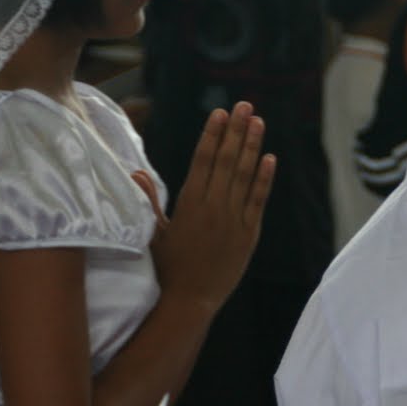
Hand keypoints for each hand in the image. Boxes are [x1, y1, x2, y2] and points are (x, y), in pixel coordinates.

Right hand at [134, 103, 275, 311]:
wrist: (190, 300)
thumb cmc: (169, 266)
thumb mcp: (153, 231)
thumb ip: (149, 200)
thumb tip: (136, 173)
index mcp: (189, 203)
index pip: (203, 160)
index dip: (213, 134)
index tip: (220, 113)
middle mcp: (213, 207)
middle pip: (227, 160)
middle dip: (236, 130)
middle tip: (245, 105)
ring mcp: (233, 219)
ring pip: (244, 175)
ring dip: (252, 146)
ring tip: (259, 122)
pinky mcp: (249, 234)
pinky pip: (258, 200)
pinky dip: (264, 178)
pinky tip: (270, 158)